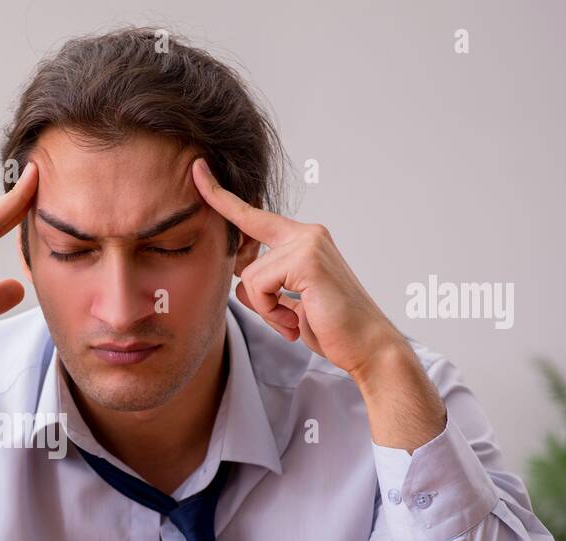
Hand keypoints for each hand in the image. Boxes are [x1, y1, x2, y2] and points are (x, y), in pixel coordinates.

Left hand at [192, 158, 444, 449]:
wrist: (367, 345)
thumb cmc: (330, 325)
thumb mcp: (287, 302)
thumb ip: (264, 283)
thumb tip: (239, 280)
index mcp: (302, 239)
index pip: (253, 216)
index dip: (221, 197)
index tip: (198, 171)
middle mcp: (306, 233)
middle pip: (242, 249)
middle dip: (253, 289)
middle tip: (287, 313)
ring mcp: (307, 243)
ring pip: (248, 276)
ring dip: (266, 309)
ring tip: (296, 319)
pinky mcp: (305, 260)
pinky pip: (258, 286)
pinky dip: (271, 312)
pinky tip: (296, 321)